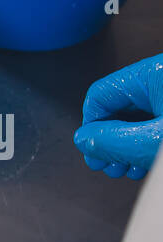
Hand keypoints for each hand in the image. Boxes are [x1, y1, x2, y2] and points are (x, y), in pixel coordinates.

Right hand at [73, 54, 162, 179]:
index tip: (92, 148)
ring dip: (126, 145)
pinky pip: (156, 120)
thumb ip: (113, 141)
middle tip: (107, 163)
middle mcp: (161, 77)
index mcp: (152, 73)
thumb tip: (85, 140)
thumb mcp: (152, 141)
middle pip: (118, 108)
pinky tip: (144, 160)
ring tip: (126, 167)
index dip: (90, 127)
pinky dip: (146, 141)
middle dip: (109, 141)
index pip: (99, 95)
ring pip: (138, 117)